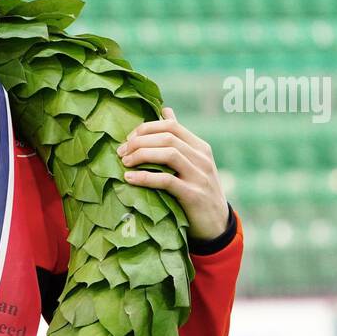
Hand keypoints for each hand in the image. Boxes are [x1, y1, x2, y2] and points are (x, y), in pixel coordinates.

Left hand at [116, 106, 229, 241]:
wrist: (216, 225)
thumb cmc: (197, 191)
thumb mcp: (192, 163)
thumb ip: (178, 139)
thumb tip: (165, 110)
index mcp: (200, 147)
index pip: (171, 126)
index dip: (146, 129)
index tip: (128, 139)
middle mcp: (202, 159)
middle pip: (167, 138)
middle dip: (139, 141)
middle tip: (121, 152)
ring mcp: (199, 176)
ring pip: (169, 154)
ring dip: (141, 155)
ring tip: (124, 162)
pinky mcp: (193, 195)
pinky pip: (167, 181)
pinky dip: (145, 177)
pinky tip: (129, 178)